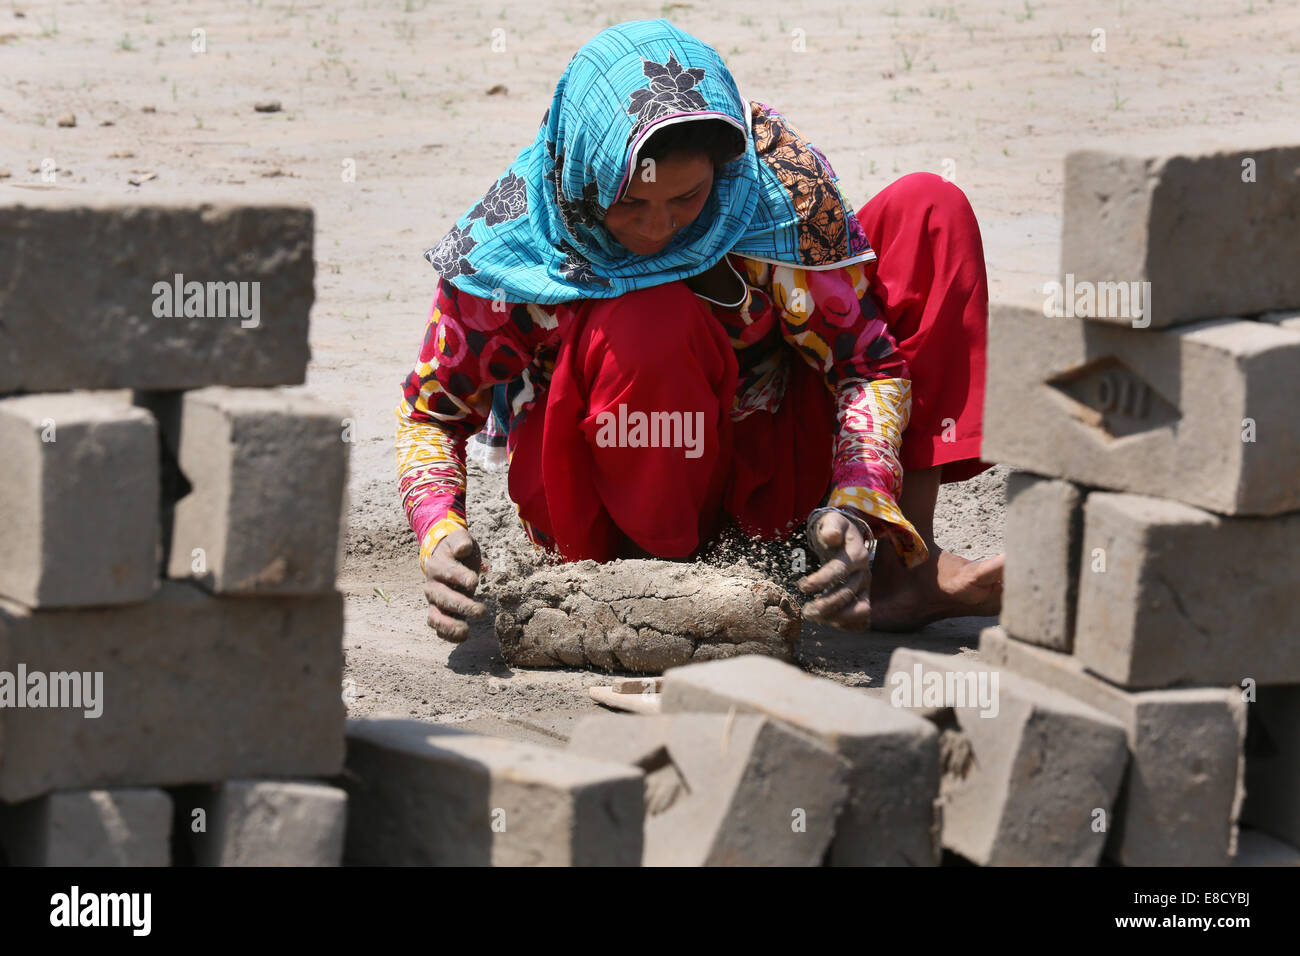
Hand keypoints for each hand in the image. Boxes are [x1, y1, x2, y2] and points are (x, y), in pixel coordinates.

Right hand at [424, 529, 486, 641]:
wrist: (443, 556)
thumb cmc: (456, 549)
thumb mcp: (460, 538)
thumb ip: (461, 541)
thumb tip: (463, 549)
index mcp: (437, 565)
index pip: (448, 572)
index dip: (460, 577)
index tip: (474, 582)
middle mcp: (432, 585)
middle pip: (443, 598)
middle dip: (461, 606)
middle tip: (481, 611)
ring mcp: (433, 601)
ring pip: (435, 616)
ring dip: (449, 625)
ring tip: (466, 631)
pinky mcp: (437, 611)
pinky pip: (438, 626)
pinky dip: (447, 634)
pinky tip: (462, 636)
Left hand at [796, 511, 874, 630]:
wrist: (849, 537)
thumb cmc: (836, 529)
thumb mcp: (833, 521)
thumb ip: (831, 527)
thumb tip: (831, 537)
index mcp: (856, 554)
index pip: (839, 570)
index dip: (820, 580)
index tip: (802, 586)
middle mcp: (864, 573)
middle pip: (847, 594)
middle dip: (825, 605)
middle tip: (806, 611)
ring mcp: (865, 587)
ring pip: (858, 610)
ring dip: (836, 618)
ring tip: (815, 617)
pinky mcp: (863, 597)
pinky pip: (862, 617)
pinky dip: (847, 624)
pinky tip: (829, 621)